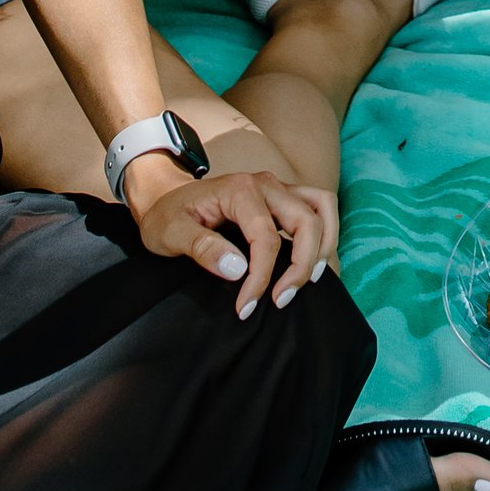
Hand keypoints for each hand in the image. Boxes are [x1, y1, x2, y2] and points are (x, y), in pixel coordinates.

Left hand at [131, 163, 339, 319]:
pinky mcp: (282, 198)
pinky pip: (318, 206)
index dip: (261, 276)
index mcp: (239, 190)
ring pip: (321, 208)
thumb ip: (202, 248)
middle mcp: (266, 184)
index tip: (246, 306)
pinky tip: (311, 260)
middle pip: (306, 220)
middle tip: (280, 299)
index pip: (266, 238)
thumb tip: (237, 269)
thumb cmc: (166, 215)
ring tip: (307, 280)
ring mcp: (277, 188)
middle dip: (301, 264)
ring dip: (322, 245)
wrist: (165, 196)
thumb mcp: (170, 233)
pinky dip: (324, 232)